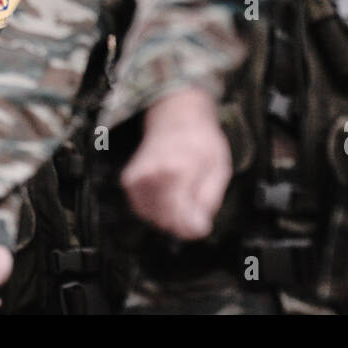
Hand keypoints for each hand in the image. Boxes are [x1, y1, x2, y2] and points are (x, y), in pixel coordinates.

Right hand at [120, 88, 230, 239]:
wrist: (176, 117)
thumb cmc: (201, 142)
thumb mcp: (219, 168)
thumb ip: (208, 201)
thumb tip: (197, 230)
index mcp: (178, 168)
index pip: (180, 217)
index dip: (192, 228)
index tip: (202, 226)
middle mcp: (153, 173)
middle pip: (166, 221)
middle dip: (183, 222)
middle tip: (196, 205)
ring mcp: (137, 177)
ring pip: (154, 219)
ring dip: (171, 215)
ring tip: (184, 192)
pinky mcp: (128, 181)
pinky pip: (144, 210)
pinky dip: (158, 209)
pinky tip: (169, 192)